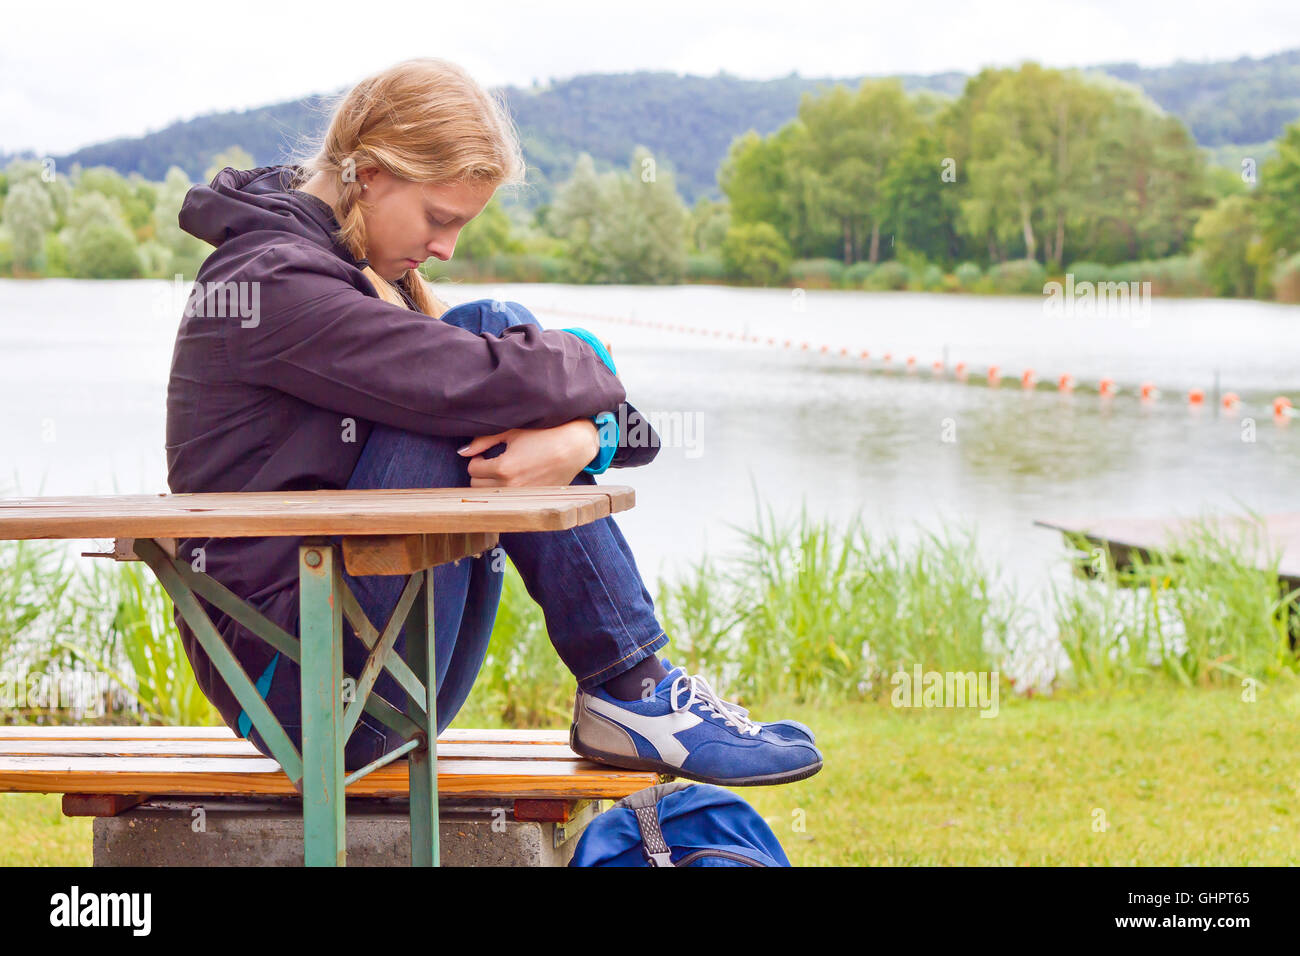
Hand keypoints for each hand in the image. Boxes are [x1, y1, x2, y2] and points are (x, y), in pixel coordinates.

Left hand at [457, 419, 600, 486]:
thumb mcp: (512, 431)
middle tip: (492, 461)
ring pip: (491, 496)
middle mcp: (512, 486)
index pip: (473, 469)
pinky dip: (506, 491)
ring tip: (503, 470)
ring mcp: (523, 495)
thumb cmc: (544, 433)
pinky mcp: (533, 499)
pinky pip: (508, 500)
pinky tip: (516, 478)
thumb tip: (462, 452)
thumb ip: (484, 440)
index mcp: (504, 468)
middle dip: (480, 473)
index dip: (477, 459)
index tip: (486, 454)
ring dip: (491, 484)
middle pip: (477, 486)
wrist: (575, 445)